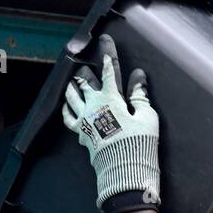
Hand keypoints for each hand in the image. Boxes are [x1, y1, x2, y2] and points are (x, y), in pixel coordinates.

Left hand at [62, 34, 160, 212]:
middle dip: (85, 72)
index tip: (106, 42)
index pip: (110, 71)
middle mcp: (93, 106)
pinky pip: (69, 119)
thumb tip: (138, 76)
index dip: (108, 55)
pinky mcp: (82, 135)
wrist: (124, 171)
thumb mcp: (146, 117)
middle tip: (84, 65)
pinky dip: (67, 110)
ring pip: (72, 98)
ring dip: (72, 88)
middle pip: (86, 83)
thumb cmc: (139, 143)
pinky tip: (66, 106)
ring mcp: (85, 120)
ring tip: (71, 82)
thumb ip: (139, 96)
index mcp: (111, 98)